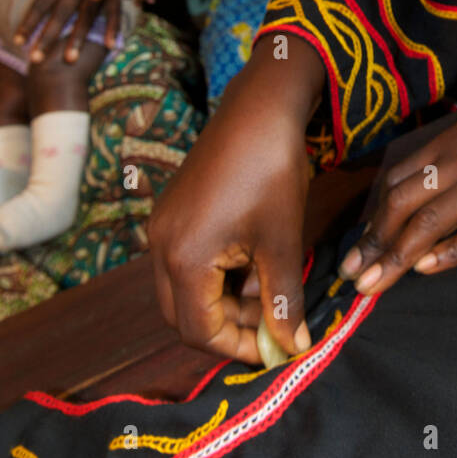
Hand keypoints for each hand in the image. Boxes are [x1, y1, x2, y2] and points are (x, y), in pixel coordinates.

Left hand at [14, 0, 107, 63]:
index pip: (41, 3)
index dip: (29, 22)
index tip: (18, 41)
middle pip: (60, 15)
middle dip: (48, 37)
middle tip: (36, 59)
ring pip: (85, 18)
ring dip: (77, 40)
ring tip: (69, 60)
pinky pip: (109, 14)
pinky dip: (111, 30)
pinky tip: (110, 46)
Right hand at [148, 37, 325, 362]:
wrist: (259, 109)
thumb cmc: (271, 172)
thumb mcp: (282, 242)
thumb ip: (283, 300)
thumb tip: (293, 345)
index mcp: (184, 258)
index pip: (198, 331)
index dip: (237, 348)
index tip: (274, 348)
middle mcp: (161, 246)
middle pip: (182, 315)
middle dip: (226, 328)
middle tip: (270, 326)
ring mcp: (163, 227)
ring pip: (184, 289)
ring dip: (222, 301)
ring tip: (268, 290)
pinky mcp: (172, 212)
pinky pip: (186, 261)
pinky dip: (215, 275)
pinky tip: (253, 262)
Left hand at [339, 66, 456, 294]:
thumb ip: (451, 153)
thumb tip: (431, 182)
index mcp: (443, 145)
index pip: (393, 185)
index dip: (373, 218)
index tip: (360, 245)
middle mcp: (454, 167)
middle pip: (399, 208)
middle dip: (371, 245)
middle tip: (351, 275)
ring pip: (426, 227)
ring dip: (395, 260)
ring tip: (372, 286)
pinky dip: (446, 255)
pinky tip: (426, 271)